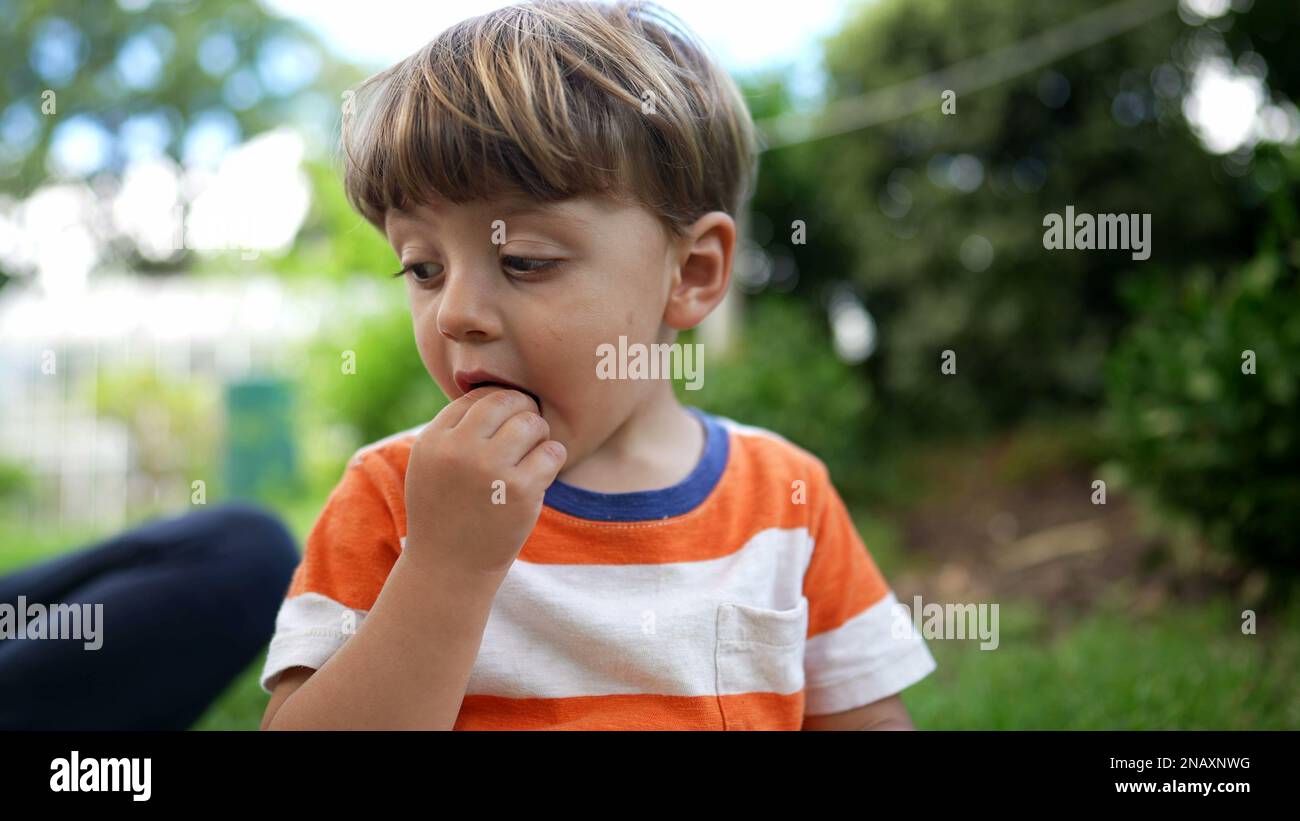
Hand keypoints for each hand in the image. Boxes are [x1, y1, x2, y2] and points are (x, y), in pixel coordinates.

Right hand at [404, 386, 566, 577]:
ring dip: (540, 436)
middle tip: (526, 434)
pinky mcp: (519, 491)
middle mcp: (459, 450)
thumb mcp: (431, 464)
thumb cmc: (446, 511)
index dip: (497, 406)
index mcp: (434, 440)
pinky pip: (552, 453)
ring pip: (533, 423)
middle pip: (507, 401)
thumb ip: (456, 428)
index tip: (504, 425)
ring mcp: (490, 470)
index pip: (476, 397)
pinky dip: (552, 459)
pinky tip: (540, 475)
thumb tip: (498, 390)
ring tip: (532, 454)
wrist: (449, 568)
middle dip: (523, 412)